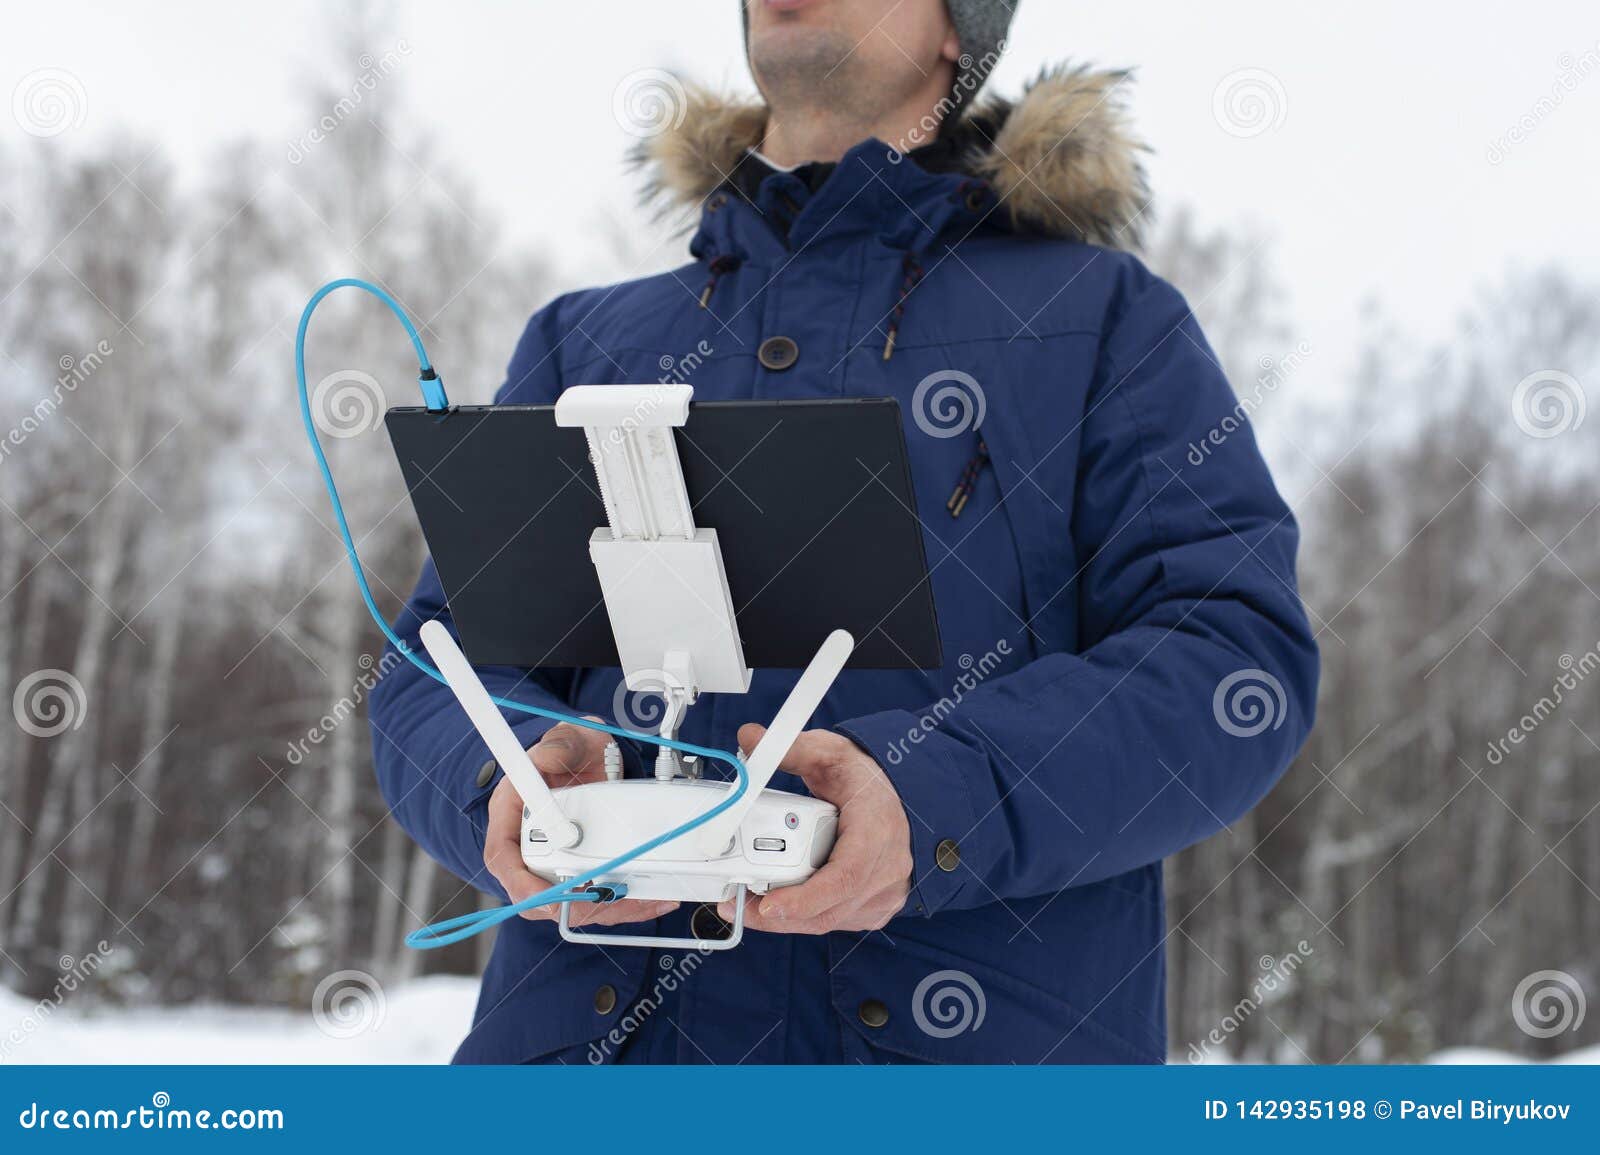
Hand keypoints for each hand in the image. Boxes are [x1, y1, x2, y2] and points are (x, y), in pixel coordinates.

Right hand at [482, 718, 678, 926]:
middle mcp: (528, 845)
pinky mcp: (581, 868)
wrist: (592, 757)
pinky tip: (652, 899)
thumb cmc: (571, 750)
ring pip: (572, 900)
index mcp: (511, 814)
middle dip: (577, 903)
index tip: (549, 898)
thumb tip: (550, 756)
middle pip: (539, 892)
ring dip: (608, 907)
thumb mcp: (567, 739)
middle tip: (615, 898)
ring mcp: (555, 860)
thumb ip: (558, 745)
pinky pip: (596, 895)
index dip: (522, 885)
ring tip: (644, 902)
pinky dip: (623, 903)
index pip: (502, 858)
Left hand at [717, 724, 911, 934]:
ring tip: (748, 904)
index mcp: (878, 831)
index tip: (770, 904)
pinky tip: (779, 905)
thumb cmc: (865, 779)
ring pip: (829, 921)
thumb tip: (749, 738)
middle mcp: (888, 869)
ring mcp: (885, 892)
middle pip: (830, 908)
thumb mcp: (829, 753)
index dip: (806, 898)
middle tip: (737, 904)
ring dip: (787, 919)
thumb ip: (790, 748)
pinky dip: (805, 917)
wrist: (896, 796)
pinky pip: (836, 921)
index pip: (845, 876)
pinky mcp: (876, 906)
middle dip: (780, 914)